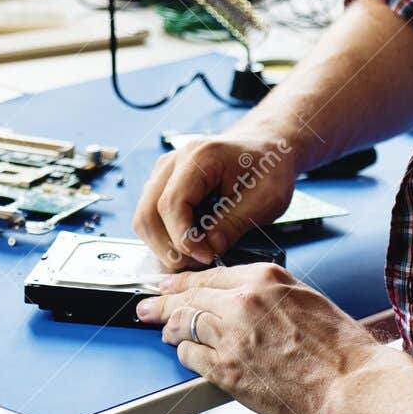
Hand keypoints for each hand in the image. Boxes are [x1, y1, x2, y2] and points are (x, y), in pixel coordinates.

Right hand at [133, 133, 299, 267]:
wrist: (266, 149)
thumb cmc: (268, 169)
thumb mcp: (264, 200)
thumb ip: (233, 225)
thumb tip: (207, 250)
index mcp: (199, 157)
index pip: (171, 204)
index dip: (184, 238)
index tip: (206, 256)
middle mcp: (173, 161)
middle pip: (148, 213)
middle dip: (168, 247)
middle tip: (196, 263)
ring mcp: (164, 171)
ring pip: (144, 217)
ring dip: (163, 245)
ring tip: (193, 256)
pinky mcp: (163, 183)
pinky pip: (151, 215)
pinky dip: (165, 236)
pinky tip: (189, 245)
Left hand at [135, 264, 379, 413]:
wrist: (351, 384)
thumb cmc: (339, 348)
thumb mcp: (304, 298)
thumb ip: (267, 293)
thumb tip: (239, 297)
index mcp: (264, 278)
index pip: (209, 275)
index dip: (182, 282)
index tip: (169, 285)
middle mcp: (242, 301)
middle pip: (187, 297)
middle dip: (162, 302)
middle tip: (146, 307)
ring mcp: (231, 335)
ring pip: (183, 324)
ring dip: (170, 329)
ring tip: (164, 331)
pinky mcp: (227, 369)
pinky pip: (190, 356)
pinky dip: (185, 354)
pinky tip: (187, 355)